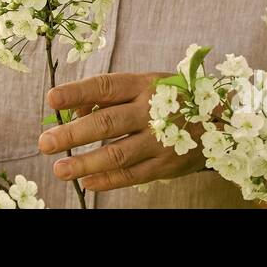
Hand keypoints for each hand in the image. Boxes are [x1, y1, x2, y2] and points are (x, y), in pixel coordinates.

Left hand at [39, 72, 203, 191]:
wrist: (221, 120)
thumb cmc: (169, 98)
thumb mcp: (145, 85)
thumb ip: (109, 95)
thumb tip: (74, 111)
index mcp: (144, 85)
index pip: (106, 86)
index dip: (77, 92)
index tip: (51, 99)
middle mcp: (151, 111)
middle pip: (107, 122)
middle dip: (73, 134)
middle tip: (45, 143)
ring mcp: (160, 140)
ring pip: (118, 154)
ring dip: (86, 163)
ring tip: (60, 169)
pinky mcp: (166, 165)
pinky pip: (133, 175)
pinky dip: (108, 180)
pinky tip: (88, 182)